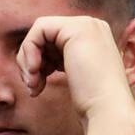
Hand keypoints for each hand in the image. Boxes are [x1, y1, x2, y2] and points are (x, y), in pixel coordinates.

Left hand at [17, 16, 132, 121]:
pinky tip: (34, 72)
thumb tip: (36, 60)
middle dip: (30, 62)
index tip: (36, 86)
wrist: (108, 109)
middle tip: (31, 85)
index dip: (39, 62)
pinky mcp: (75, 28)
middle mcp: (92, 26)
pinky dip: (29, 52)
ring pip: (38, 33)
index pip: (53, 41)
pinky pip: (38, 30)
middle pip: (44, 36)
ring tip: (33, 85)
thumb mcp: (74, 77)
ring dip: (27, 61)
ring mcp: (86, 25)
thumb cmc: (91, 103)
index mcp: (93, 37)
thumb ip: (61, 61)